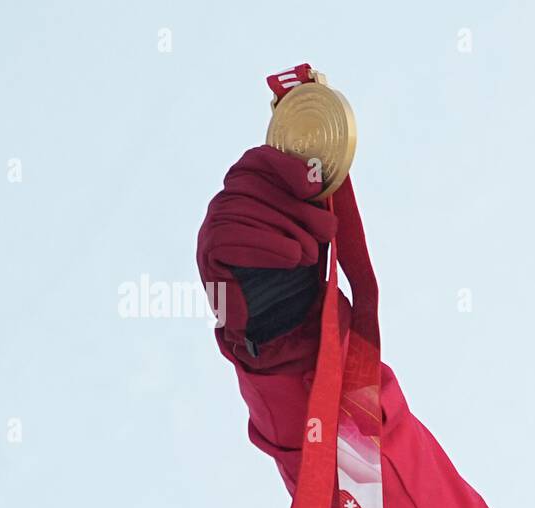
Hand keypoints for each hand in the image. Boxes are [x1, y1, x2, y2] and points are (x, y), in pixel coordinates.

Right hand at [196, 145, 338, 336]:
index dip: (283, 165)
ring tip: (308, 254)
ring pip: (245, 211)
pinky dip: (267, 246)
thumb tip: (320, 181)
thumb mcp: (308, 232)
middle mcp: (225, 203)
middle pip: (255, 187)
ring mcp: (213, 226)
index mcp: (248, 191)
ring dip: (286, 232)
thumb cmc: (292, 271)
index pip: (256, 160)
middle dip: (296, 209)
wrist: (274, 320)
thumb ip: (311, 205)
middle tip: (326, 231)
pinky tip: (290, 258)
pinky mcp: (209, 252)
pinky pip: (232, 237)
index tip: (313, 185)